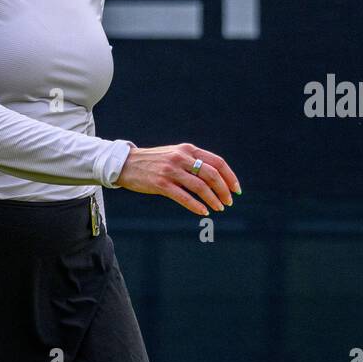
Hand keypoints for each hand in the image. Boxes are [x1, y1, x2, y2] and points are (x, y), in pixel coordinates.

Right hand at [114, 142, 241, 216]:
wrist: (126, 164)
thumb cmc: (154, 161)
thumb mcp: (176, 154)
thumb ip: (194, 161)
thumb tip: (216, 177)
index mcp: (188, 149)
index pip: (217, 162)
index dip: (230, 177)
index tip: (236, 190)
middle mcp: (182, 158)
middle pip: (212, 174)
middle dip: (224, 190)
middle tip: (228, 202)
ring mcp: (171, 170)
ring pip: (200, 186)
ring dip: (213, 199)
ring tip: (219, 208)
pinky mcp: (161, 184)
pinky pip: (184, 197)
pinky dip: (196, 205)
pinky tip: (203, 212)